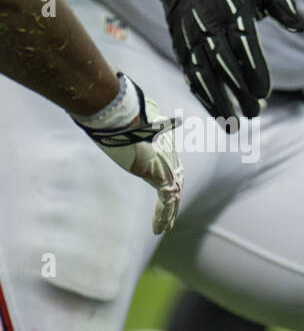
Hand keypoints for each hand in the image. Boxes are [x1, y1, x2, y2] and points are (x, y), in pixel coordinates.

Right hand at [77, 75, 182, 234]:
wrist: (124, 113)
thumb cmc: (122, 109)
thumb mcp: (123, 114)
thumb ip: (120, 116)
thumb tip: (104, 101)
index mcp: (160, 144)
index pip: (168, 164)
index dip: (169, 177)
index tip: (170, 187)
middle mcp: (166, 157)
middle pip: (173, 182)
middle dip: (172, 199)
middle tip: (171, 215)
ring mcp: (166, 167)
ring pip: (171, 195)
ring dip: (168, 212)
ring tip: (165, 227)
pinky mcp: (161, 176)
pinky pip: (167, 201)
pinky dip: (164, 215)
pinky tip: (162, 228)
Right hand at [134, 0, 303, 123]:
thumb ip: (284, 6)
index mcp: (231, 11)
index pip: (242, 42)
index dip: (252, 68)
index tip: (264, 92)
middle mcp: (209, 26)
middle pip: (223, 63)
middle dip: (237, 90)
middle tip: (255, 112)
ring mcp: (193, 39)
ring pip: (204, 74)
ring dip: (217, 101)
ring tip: (233, 125)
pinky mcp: (182, 49)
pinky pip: (192, 76)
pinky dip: (203, 97)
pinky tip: (217, 115)